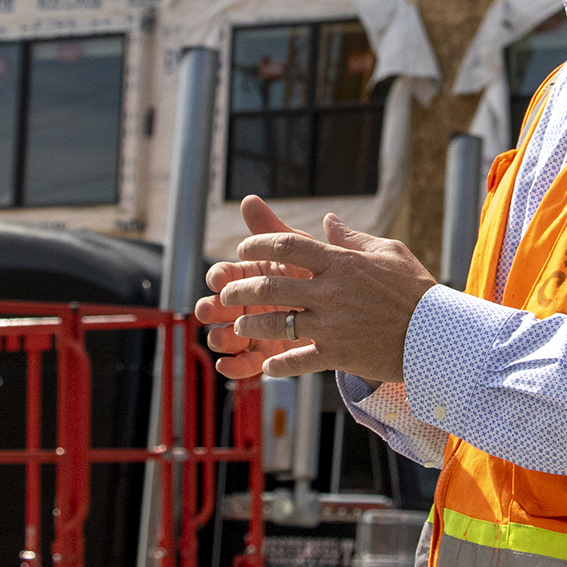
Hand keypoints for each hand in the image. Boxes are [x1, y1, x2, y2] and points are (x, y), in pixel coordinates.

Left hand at [195, 195, 436, 382]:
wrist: (437, 334)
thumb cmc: (415, 289)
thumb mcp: (388, 252)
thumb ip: (352, 238)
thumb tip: (327, 221)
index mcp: (341, 262)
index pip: (288, 244)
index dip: (258, 244)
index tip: (242, 248)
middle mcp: (331, 291)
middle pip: (270, 285)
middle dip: (239, 288)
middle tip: (226, 293)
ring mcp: (332, 324)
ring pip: (275, 323)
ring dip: (250, 325)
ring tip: (240, 326)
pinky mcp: (337, 353)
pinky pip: (297, 360)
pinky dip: (278, 366)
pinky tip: (268, 367)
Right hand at [197, 198, 316, 379]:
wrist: (359, 309)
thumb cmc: (325, 273)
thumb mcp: (306, 252)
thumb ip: (277, 232)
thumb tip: (249, 200)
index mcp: (258, 273)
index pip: (232, 273)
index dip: (221, 276)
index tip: (217, 279)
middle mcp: (255, 300)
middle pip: (227, 304)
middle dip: (216, 307)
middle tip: (208, 310)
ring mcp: (261, 327)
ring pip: (233, 334)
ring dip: (222, 336)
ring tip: (217, 339)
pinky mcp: (271, 353)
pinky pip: (251, 362)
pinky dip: (236, 366)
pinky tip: (226, 366)